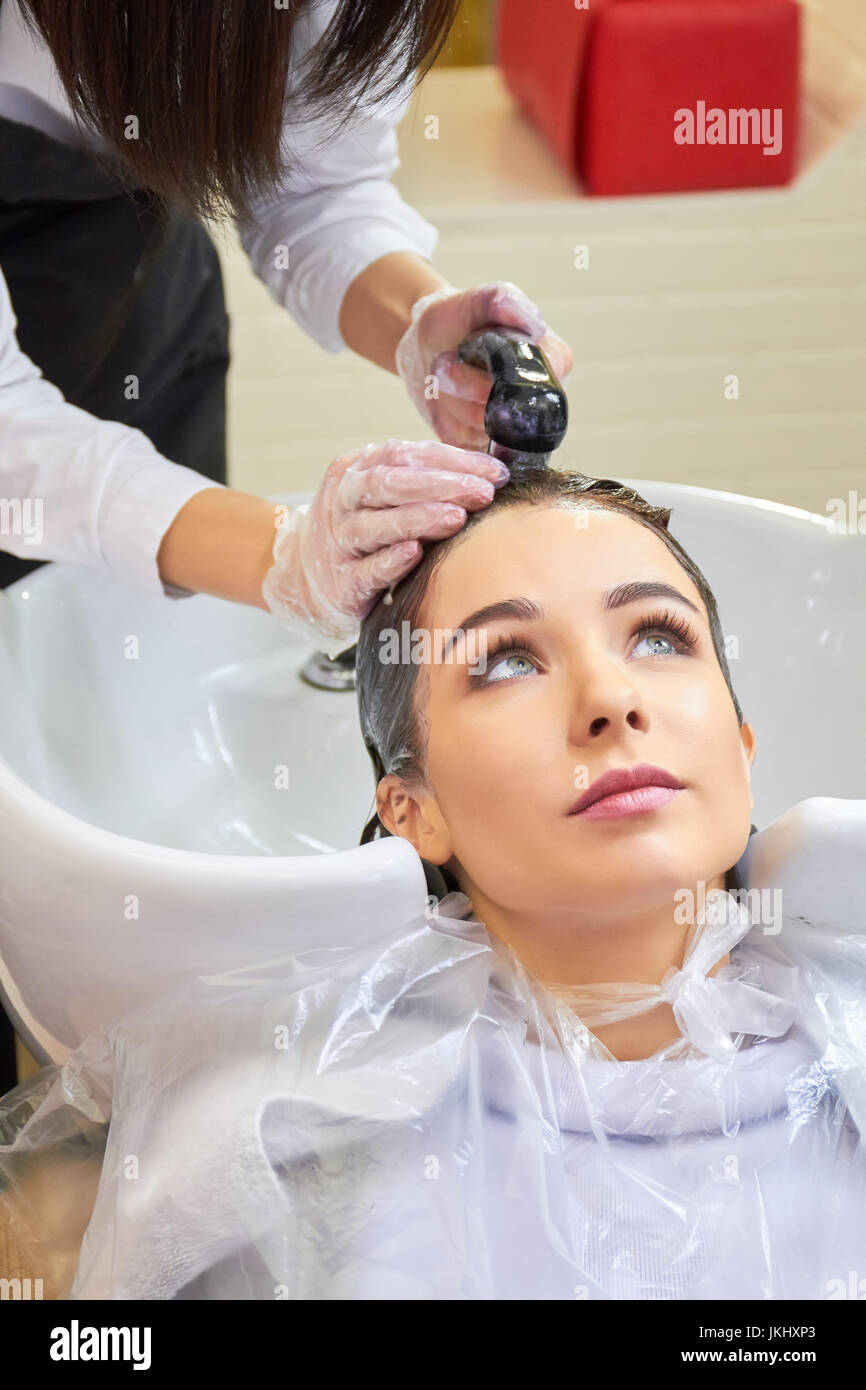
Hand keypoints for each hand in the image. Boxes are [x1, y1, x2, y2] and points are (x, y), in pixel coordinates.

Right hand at [261, 438, 508, 652]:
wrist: (307, 582)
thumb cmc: (363, 534)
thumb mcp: (382, 499)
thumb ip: (423, 481)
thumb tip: (490, 472)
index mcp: (354, 471)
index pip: (403, 455)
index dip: (450, 460)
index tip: (493, 472)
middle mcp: (341, 503)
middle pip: (386, 484)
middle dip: (440, 485)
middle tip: (483, 492)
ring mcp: (338, 543)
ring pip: (374, 526)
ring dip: (418, 519)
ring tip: (457, 518)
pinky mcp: (341, 584)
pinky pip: (366, 570)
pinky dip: (390, 561)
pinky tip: (415, 553)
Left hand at [395, 281, 573, 448]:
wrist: (426, 344)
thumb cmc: (461, 318)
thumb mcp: (479, 300)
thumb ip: (504, 301)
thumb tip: (535, 324)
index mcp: (552, 363)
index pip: (542, 385)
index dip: (505, 374)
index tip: (481, 350)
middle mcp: (537, 401)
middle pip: (504, 411)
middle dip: (466, 384)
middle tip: (446, 360)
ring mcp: (510, 427)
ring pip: (478, 426)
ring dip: (450, 397)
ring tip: (442, 372)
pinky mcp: (480, 443)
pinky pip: (461, 439)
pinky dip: (442, 415)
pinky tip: (441, 396)